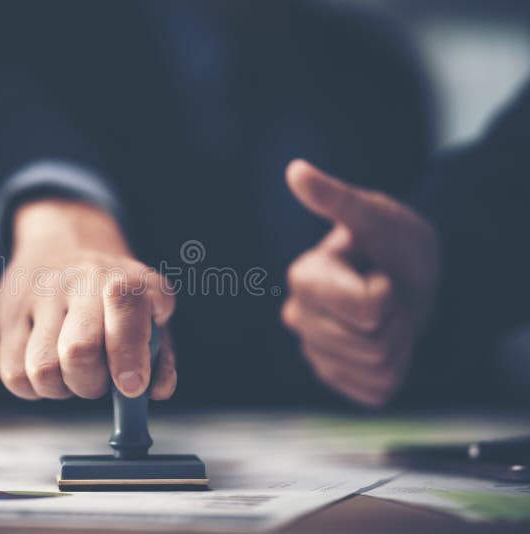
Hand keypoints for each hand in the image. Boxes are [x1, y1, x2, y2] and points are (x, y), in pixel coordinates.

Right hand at [0, 200, 175, 400]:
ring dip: (61, 388)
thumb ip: (160, 354)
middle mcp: (82, 281)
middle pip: (79, 351)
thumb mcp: (150, 310)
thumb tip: (158, 389)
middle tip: (99, 380)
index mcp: (126, 281)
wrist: (64, 241)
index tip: (131, 385)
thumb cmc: (115, 294)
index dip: (129, 355)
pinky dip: (33, 386)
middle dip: (92, 384)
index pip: (126, 311)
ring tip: (71, 372)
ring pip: (43, 369)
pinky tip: (48, 368)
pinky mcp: (9, 316)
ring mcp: (40, 297)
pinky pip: (14, 374)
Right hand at [281, 159, 438, 406]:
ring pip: (378, 367)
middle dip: (395, 318)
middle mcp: (299, 317)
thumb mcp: (375, 216)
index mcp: (303, 278)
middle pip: (374, 342)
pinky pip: (377, 391)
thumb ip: (337, 200)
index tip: (379, 274)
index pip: (366, 308)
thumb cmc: (393, 244)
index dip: (387, 293)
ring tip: (386, 315)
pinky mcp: (334, 377)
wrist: (412, 280)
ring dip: (398, 342)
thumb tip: (295, 170)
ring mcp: (314, 351)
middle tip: (387, 294)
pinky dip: (394, 369)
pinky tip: (382, 340)